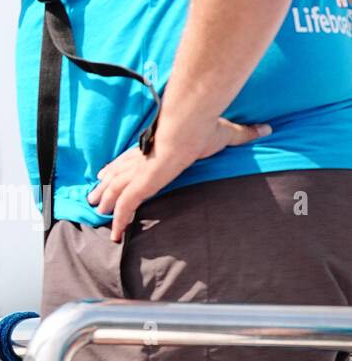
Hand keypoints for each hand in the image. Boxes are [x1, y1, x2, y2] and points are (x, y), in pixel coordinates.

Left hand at [86, 116, 271, 242]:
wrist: (190, 127)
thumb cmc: (203, 127)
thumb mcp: (226, 132)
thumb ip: (243, 134)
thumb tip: (266, 128)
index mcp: (154, 148)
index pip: (130, 160)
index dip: (118, 168)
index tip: (109, 174)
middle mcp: (140, 160)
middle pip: (116, 176)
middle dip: (104, 187)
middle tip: (94, 198)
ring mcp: (138, 172)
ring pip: (114, 191)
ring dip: (106, 203)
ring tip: (98, 213)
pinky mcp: (141, 184)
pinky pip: (124, 206)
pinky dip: (119, 220)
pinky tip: (115, 233)